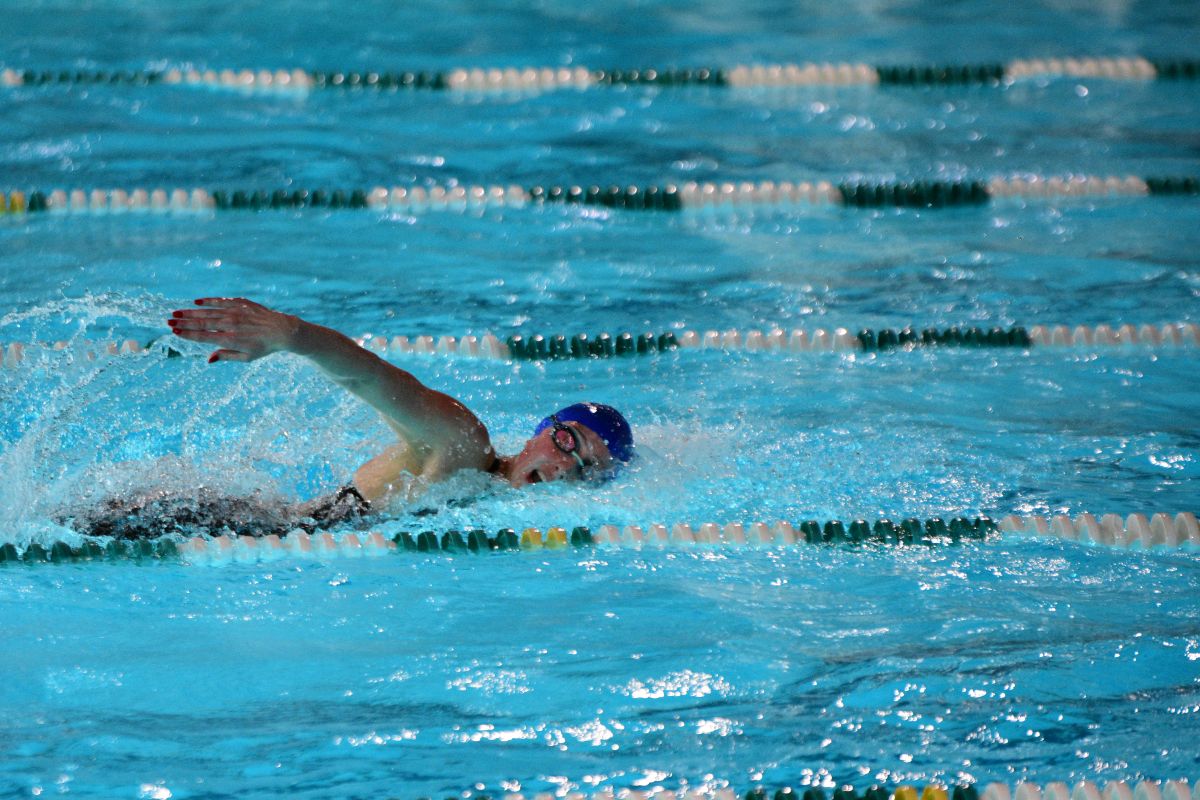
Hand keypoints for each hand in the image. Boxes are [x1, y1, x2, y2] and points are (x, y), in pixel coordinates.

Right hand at [168, 297, 300, 362]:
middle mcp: (230, 325)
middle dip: (183, 322)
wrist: (283, 330)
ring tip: (176, 312)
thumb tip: (208, 360)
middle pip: (202, 323)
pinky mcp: (241, 303)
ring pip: (209, 312)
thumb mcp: (246, 357)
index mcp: (230, 339)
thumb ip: (226, 356)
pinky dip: (209, 301)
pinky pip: (221, 301)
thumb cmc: (263, 347)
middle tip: (168, 321)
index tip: (174, 332)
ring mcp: (235, 312)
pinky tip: (197, 302)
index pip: (204, 337)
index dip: (188, 335)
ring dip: (191, 312)